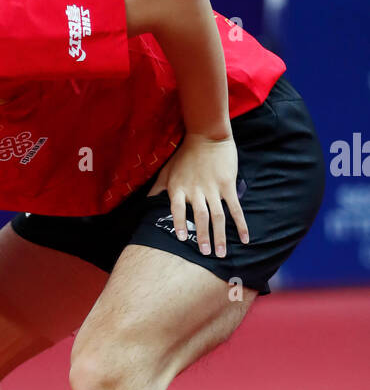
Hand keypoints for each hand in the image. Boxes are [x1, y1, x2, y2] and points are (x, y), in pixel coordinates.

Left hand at [148, 133, 248, 257]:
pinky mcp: (227, 186)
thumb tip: (145, 202)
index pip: (177, 209)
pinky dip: (240, 224)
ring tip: (221, 253)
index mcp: (178, 188)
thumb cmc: (184, 155)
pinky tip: (245, 238)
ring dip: (220, 235)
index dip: (180, 222)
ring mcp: (213, 189)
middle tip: (205, 253)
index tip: (182, 238)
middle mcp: (195, 191)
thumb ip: (156, 188)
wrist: (207, 136)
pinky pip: (235, 208)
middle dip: (203, 236)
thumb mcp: (166, 171)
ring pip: (217, 216)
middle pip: (200, 217)